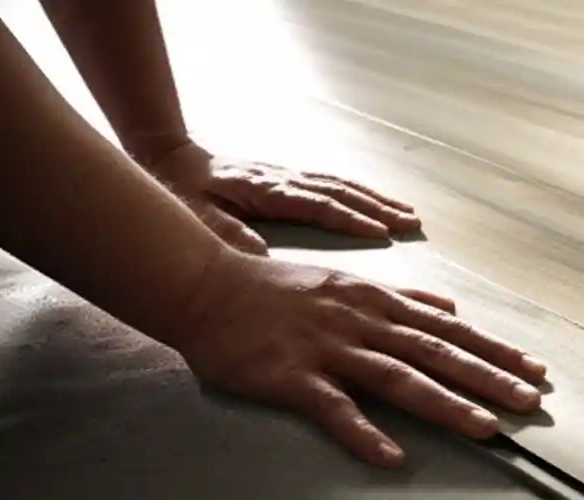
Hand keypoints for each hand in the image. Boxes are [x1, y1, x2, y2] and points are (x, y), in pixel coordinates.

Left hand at [142, 142, 422, 254]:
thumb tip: (263, 256)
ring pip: (342, 185)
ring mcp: (290, 175)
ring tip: (408, 214)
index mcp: (268, 191)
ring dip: (377, 200)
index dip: (351, 220)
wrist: (172, 158)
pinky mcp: (290, 177)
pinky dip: (360, 192)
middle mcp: (286, 179)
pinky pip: (333, 183)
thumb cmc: (186, 194)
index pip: (319, 206)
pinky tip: (377, 202)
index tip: (382, 233)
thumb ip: (229, 235)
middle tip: (411, 224)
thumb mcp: (199, 218)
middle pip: (341, 192)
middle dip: (379, 208)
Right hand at [170, 249, 546, 466]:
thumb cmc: (277, 290)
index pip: (450, 328)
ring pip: (397, 378)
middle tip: (530, 402)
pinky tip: (393, 458)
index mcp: (379, 302)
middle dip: (488, 378)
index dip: (495, 350)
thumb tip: (450, 305)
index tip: (536, 370)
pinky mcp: (291, 376)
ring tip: (486, 429)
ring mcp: (328, 348)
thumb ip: (402, 297)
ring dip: (444, 403)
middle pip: (436, 353)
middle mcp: (363, 322)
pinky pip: (334, 409)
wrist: (205, 286)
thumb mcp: (347, 283)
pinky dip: (364, 433)